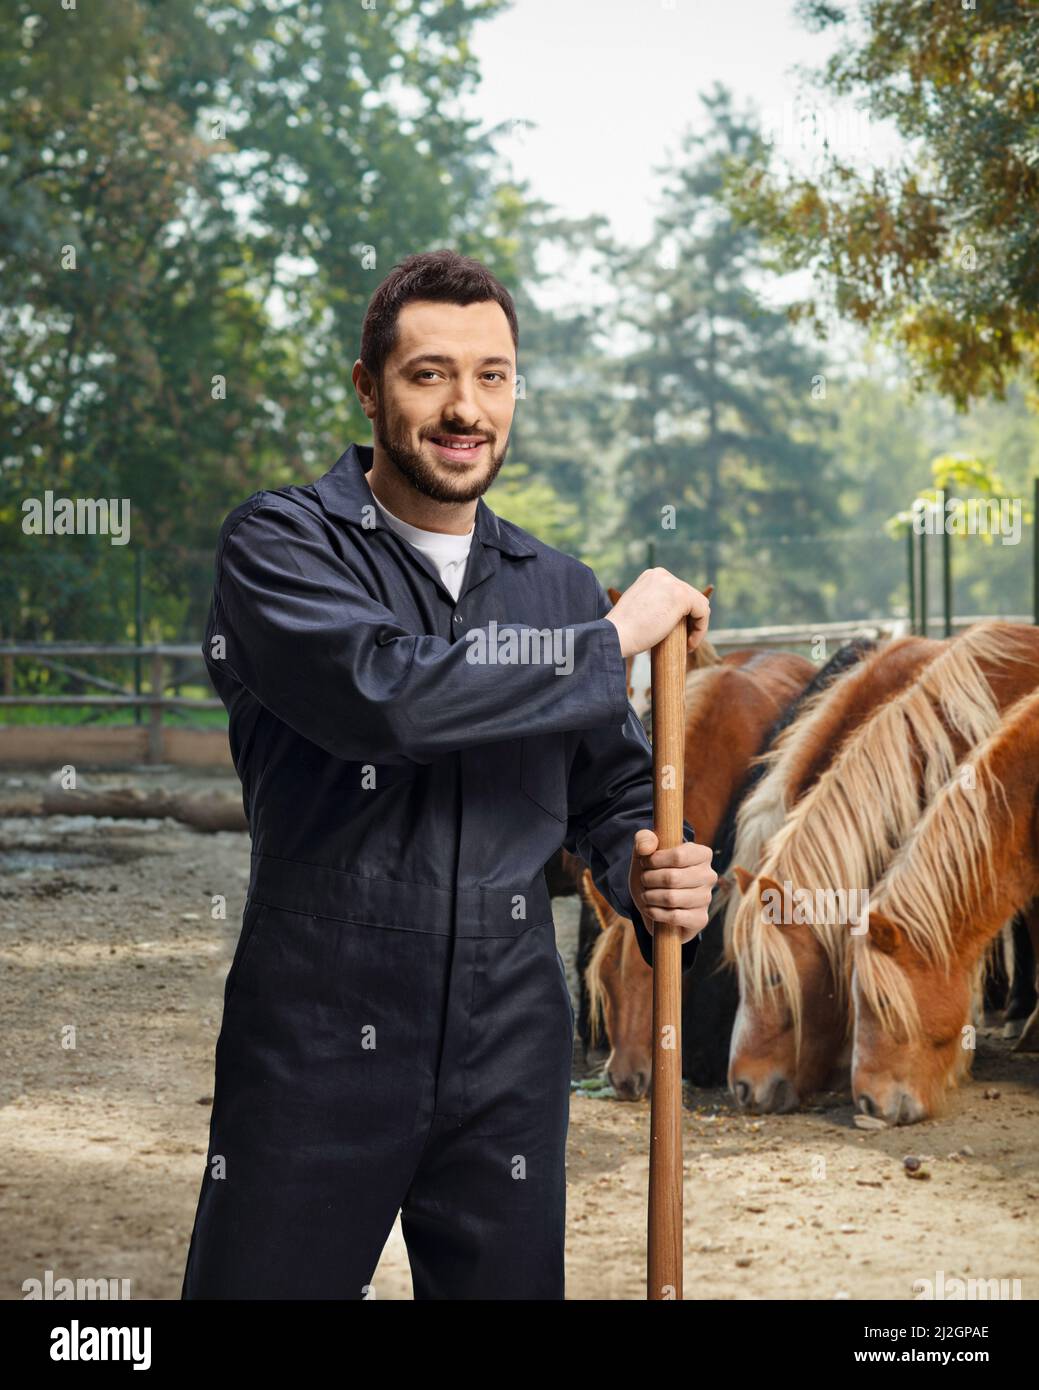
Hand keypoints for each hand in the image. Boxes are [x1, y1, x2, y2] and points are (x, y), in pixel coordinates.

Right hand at [604, 568, 710, 658]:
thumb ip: (655, 604)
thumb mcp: (640, 609)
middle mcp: (662, 575)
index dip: (682, 615)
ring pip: (699, 604)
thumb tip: (670, 614)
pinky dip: (701, 630)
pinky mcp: (681, 596)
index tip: (677, 633)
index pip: (677, 592)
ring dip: (697, 626)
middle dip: (690, 620)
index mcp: (651, 576)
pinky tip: (689, 644)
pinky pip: (703, 612)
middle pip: (690, 597)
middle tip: (684, 641)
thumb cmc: (623, 631)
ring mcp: (672, 583)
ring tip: (687, 644)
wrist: (614, 636)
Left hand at [629, 829, 716, 944]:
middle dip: (649, 880)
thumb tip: (646, 848)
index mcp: (702, 854)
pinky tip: (651, 908)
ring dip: (650, 897)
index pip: (678, 856)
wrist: (655, 901)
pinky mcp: (700, 919)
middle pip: (672, 878)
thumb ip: (643, 840)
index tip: (645, 863)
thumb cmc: (652, 872)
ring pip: (671, 898)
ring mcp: (707, 898)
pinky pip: (674, 917)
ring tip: (646, 894)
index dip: (655, 860)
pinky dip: (656, 913)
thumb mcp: (644, 852)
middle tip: (644, 880)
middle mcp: (709, 875)